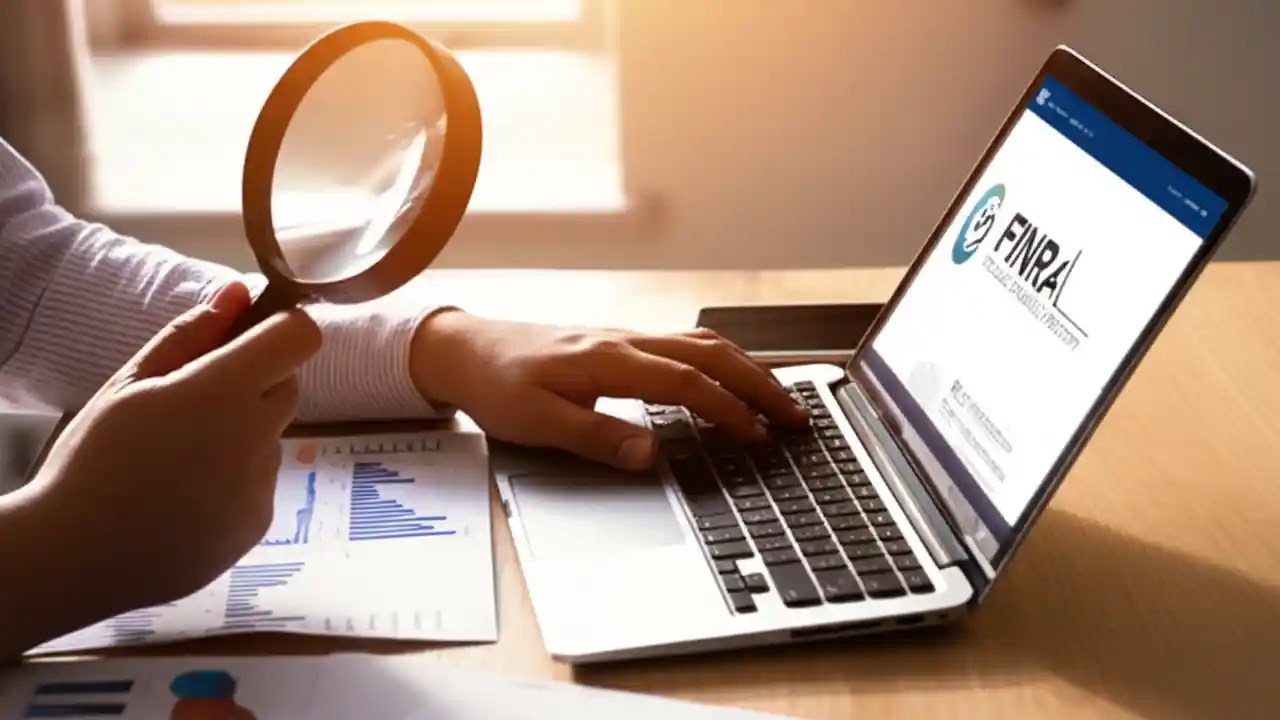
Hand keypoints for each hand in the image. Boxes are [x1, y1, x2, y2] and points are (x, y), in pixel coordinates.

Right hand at [15, 282, 320, 618]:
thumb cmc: (94, 459)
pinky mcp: (260, 524)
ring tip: (176, 461)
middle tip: (194, 402)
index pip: (299, 336)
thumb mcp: (131, 384)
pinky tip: (184, 498)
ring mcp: (263, 485)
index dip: (281, 329)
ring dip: (240, 436)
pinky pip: (260, 483)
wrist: (76, 557)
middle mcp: (257, 437)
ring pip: (271, 437)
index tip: (250, 336)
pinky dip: (234, 482)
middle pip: (288, 385)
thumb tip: (239, 291)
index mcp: (224, 392)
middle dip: (255, 382)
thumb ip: (192, 334)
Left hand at [410, 311, 807, 470]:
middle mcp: (625, 342)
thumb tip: (650, 452)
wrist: (464, 350)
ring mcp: (625, 339)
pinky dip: (721, 361)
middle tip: (797, 413)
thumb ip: (596, 437)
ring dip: (745, 368)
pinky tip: (729, 378)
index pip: (688, 383)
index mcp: (610, 361)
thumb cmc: (496, 386)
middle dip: (759, 382)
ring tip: (778, 397)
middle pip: (711, 353)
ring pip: (702, 343)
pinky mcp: (620, 344)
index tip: (759, 436)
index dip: (728, 410)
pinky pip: (685, 344)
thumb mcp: (536, 423)